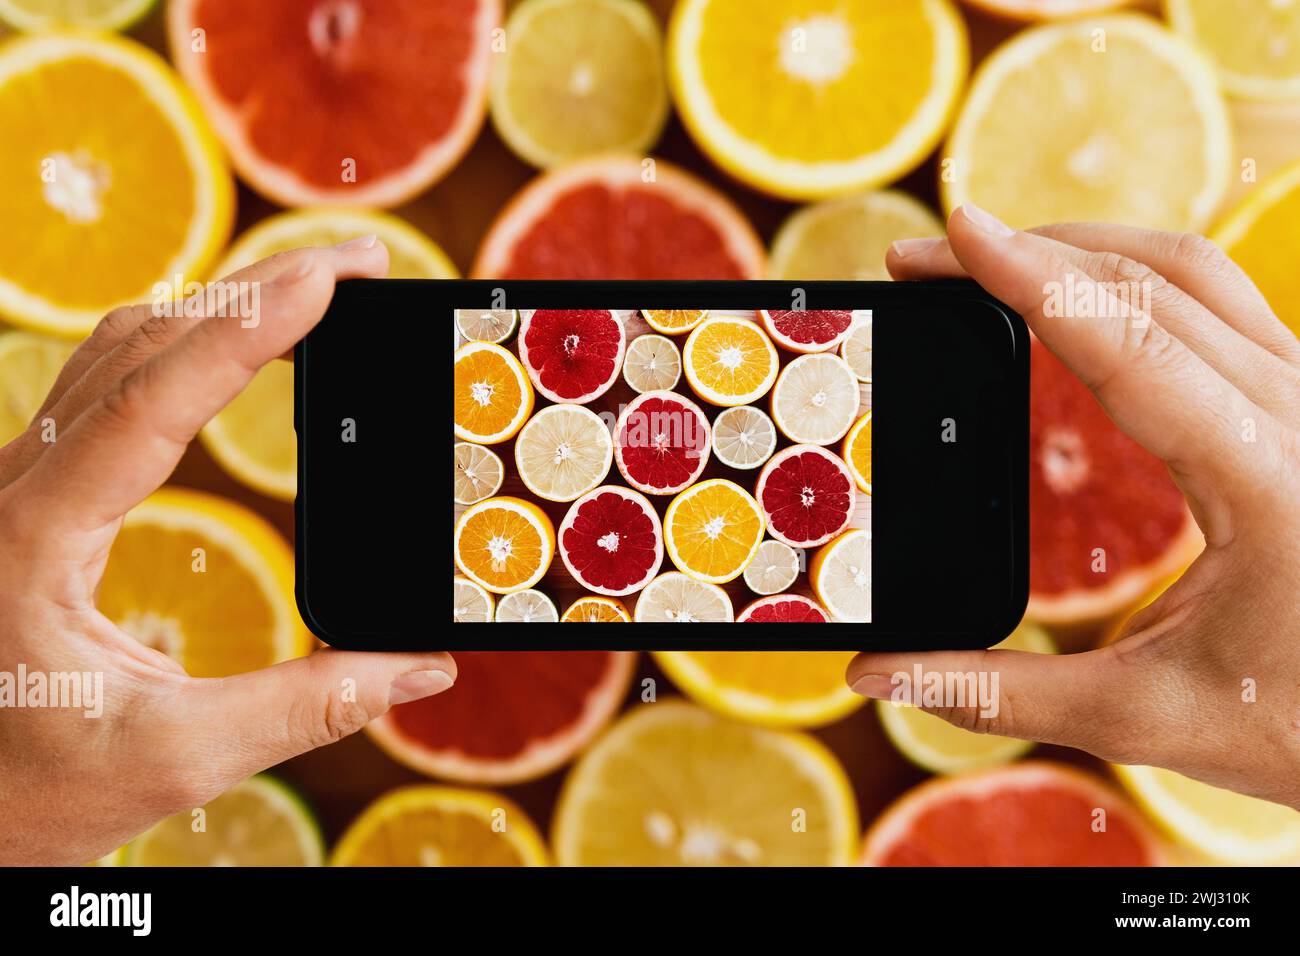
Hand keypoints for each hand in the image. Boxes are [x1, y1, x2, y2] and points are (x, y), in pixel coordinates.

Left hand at [0, 239, 455, 865]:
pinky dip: (184, 343)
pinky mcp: (38, 494)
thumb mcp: (176, 757)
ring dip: (218, 305)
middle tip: (359, 263)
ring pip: (116, 351)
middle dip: (254, 289)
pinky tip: (232, 348)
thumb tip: (422, 666)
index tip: (329, 279)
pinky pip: (109, 385)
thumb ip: (307, 707)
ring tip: (312, 288)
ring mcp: (23, 484)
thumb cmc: (29, 790)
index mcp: (35, 538)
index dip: (248, 331)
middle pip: (138, 343)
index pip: (152, 401)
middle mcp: (18, 489)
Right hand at [848, 206, 1299, 809]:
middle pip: (1149, 281)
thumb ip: (1001, 692)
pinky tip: (1072, 296)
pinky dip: (1126, 275)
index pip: (1128, 346)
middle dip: (1028, 250)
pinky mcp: (1299, 398)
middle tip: (926, 256)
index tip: (956, 231)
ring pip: (1190, 272)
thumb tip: (874, 673)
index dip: (1031, 279)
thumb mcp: (1146, 716)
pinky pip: (1213, 298)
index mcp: (1265, 479)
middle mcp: (1297, 412)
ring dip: (1080, 247)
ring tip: (985, 259)